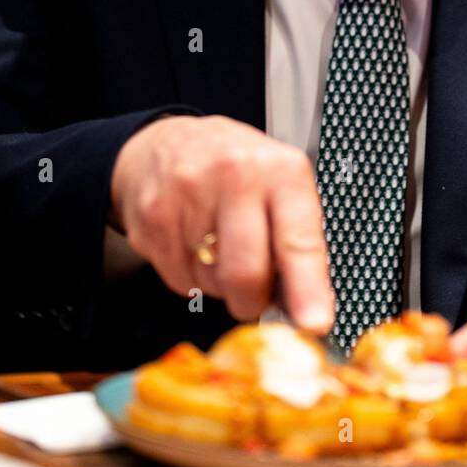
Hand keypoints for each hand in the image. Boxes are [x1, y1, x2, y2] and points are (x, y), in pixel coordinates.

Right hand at [109, 115, 333, 332]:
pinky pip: (178, 280)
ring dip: (220, 283)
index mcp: (280, 170)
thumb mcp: (280, 186)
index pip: (297, 240)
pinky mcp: (152, 216)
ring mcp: (188, 194)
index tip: (313, 323)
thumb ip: (298, 241)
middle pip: (246, 273)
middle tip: (254, 295)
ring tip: (218, 244)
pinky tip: (192, 242)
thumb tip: (309, 308)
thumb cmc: (235, 172)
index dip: (306, 289)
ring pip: (211, 283)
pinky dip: (190, 274)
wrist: (164, 143)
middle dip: (252, 302)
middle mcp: (235, 175)